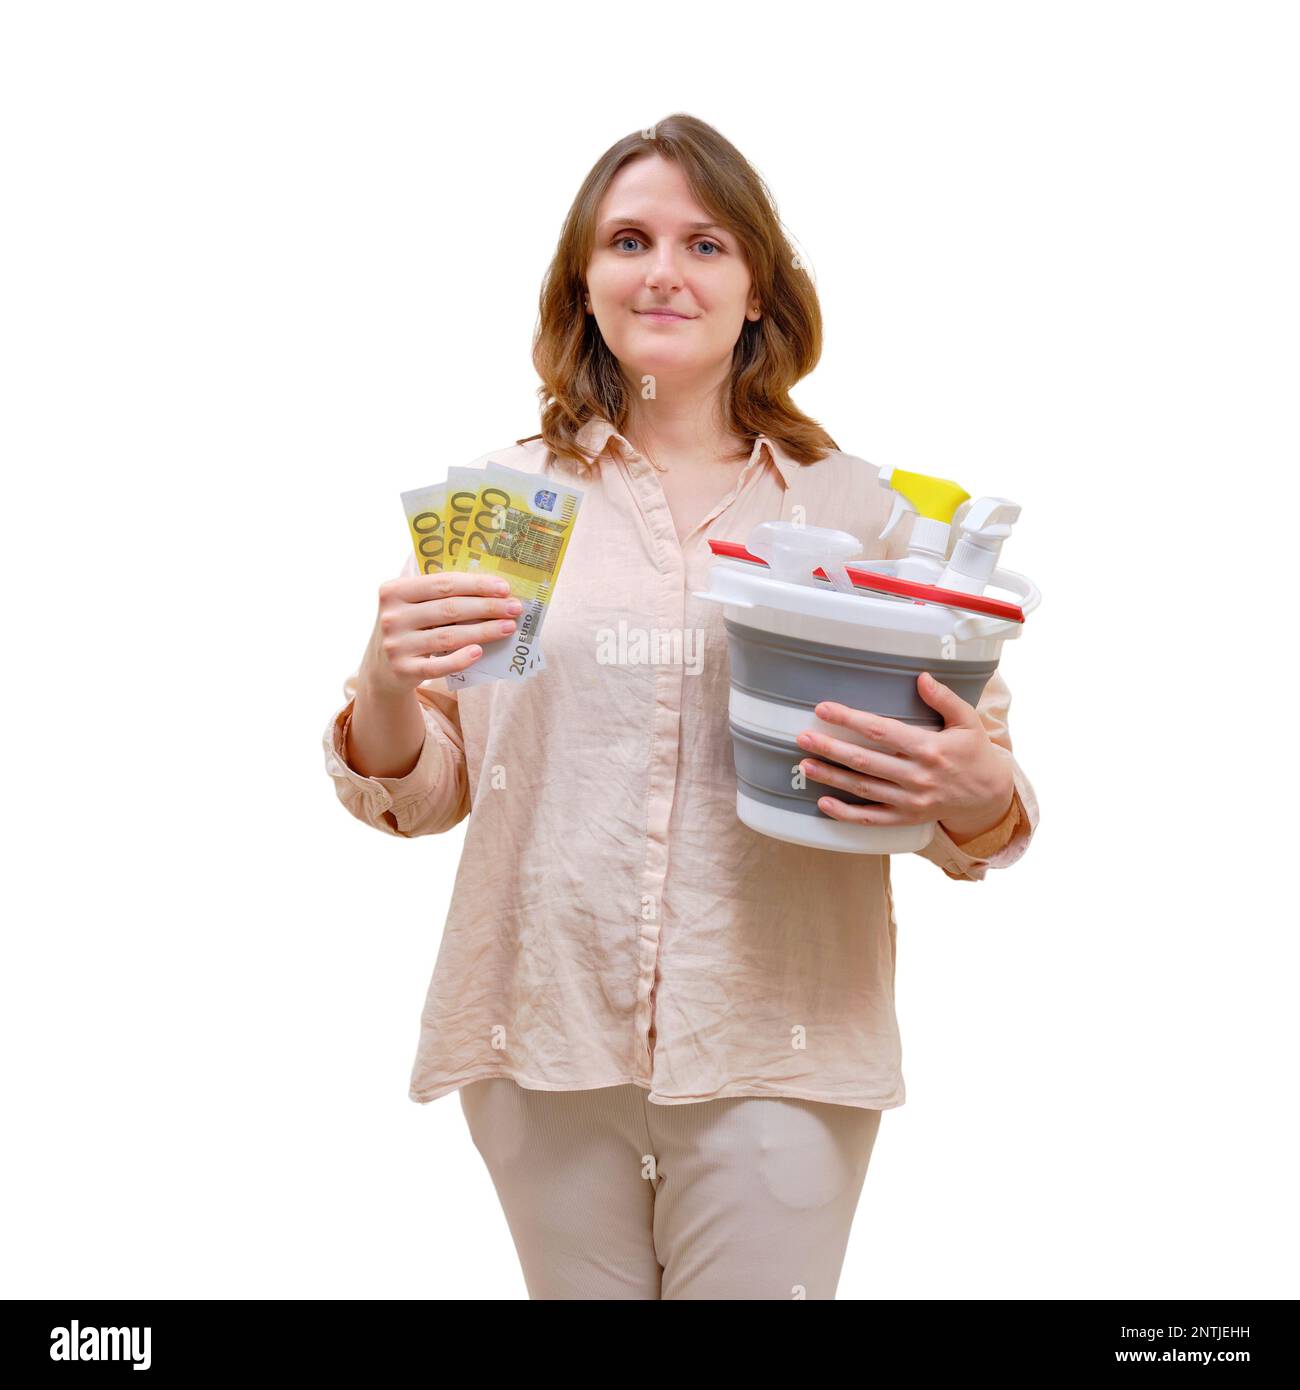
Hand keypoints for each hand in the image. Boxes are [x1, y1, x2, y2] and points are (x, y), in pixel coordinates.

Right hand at [359, 569, 523, 696]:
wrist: (381, 668)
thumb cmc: (409, 628)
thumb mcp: (412, 605)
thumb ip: (439, 594)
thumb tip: (491, 589)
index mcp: (394, 591)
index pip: (443, 583)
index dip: (476, 585)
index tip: (504, 588)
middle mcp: (392, 617)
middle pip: (450, 609)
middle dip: (487, 607)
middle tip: (515, 608)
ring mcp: (396, 645)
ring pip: (448, 637)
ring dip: (484, 631)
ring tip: (508, 627)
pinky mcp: (403, 670)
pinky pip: (438, 665)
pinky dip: (460, 659)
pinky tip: (480, 652)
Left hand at [794, 671, 1014, 839]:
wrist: (990, 796)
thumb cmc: (974, 753)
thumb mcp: (967, 721)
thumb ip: (944, 699)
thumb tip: (921, 677)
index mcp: (930, 748)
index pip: (882, 731)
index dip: (850, 720)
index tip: (824, 709)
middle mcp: (918, 776)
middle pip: (866, 761)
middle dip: (831, 748)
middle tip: (803, 737)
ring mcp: (911, 801)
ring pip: (864, 789)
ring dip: (832, 778)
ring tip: (804, 765)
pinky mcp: (906, 819)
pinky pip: (871, 819)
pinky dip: (846, 814)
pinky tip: (823, 803)